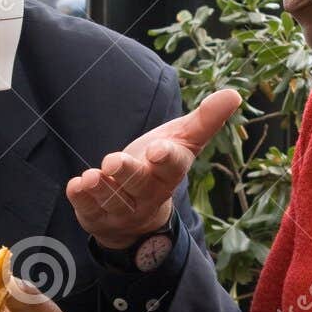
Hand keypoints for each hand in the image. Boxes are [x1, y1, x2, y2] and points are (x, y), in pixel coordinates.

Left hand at [67, 88, 241, 249]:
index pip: (173, 167)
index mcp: (169, 174)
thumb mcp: (182, 142)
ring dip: (102, 187)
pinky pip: (88, 209)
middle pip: (139, 185)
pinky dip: (82, 198)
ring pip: (113, 200)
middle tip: (114, 160)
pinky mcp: (96, 216)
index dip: (166, 158)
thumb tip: (234, 94)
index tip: (159, 149)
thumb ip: (205, 120)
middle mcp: (147, 194)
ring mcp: (122, 209)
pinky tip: (76, 185)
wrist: (139, 217)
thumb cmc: (160, 168)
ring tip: (92, 175)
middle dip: (128, 173)